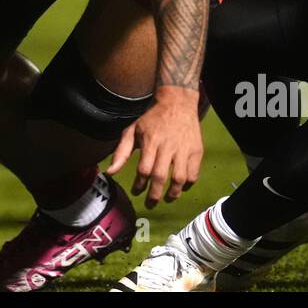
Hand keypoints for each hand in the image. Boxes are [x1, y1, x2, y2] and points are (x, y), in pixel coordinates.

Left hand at [106, 87, 202, 208]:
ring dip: (172, 193)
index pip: (144, 169)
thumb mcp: (133, 130)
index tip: (137, 191)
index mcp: (150, 141)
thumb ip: (121, 152)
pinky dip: (188, 184)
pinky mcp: (197, 151)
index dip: (139, 185)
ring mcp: (183, 149)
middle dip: (154, 195)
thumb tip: (110, 172)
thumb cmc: (152, 119)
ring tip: (166, 199)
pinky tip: (181, 187)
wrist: (177, 104)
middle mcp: (167, 146)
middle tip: (150, 204)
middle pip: (160, 176)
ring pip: (179, 178)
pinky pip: (194, 174)